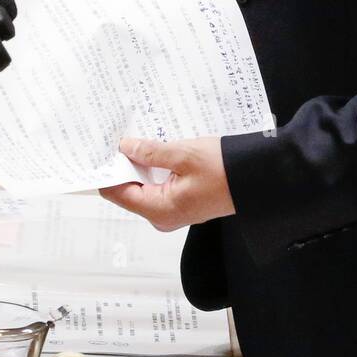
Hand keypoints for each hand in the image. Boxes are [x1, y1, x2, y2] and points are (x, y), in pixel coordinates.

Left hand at [100, 136, 235, 230]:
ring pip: (143, 186)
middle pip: (129, 191)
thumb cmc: (225, 170)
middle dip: (122, 165)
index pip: (118, 194)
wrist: (256, 179)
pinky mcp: (181, 202)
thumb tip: (125, 148)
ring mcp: (173, 211)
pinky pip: (157, 186)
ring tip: (133, 141)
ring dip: (138, 165)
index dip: (107, 172)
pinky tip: (152, 150)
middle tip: (116, 139)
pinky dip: (152, 169)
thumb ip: (150, 152)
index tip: (100, 151)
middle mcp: (163, 216)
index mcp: (160, 209)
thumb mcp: (183, 154)